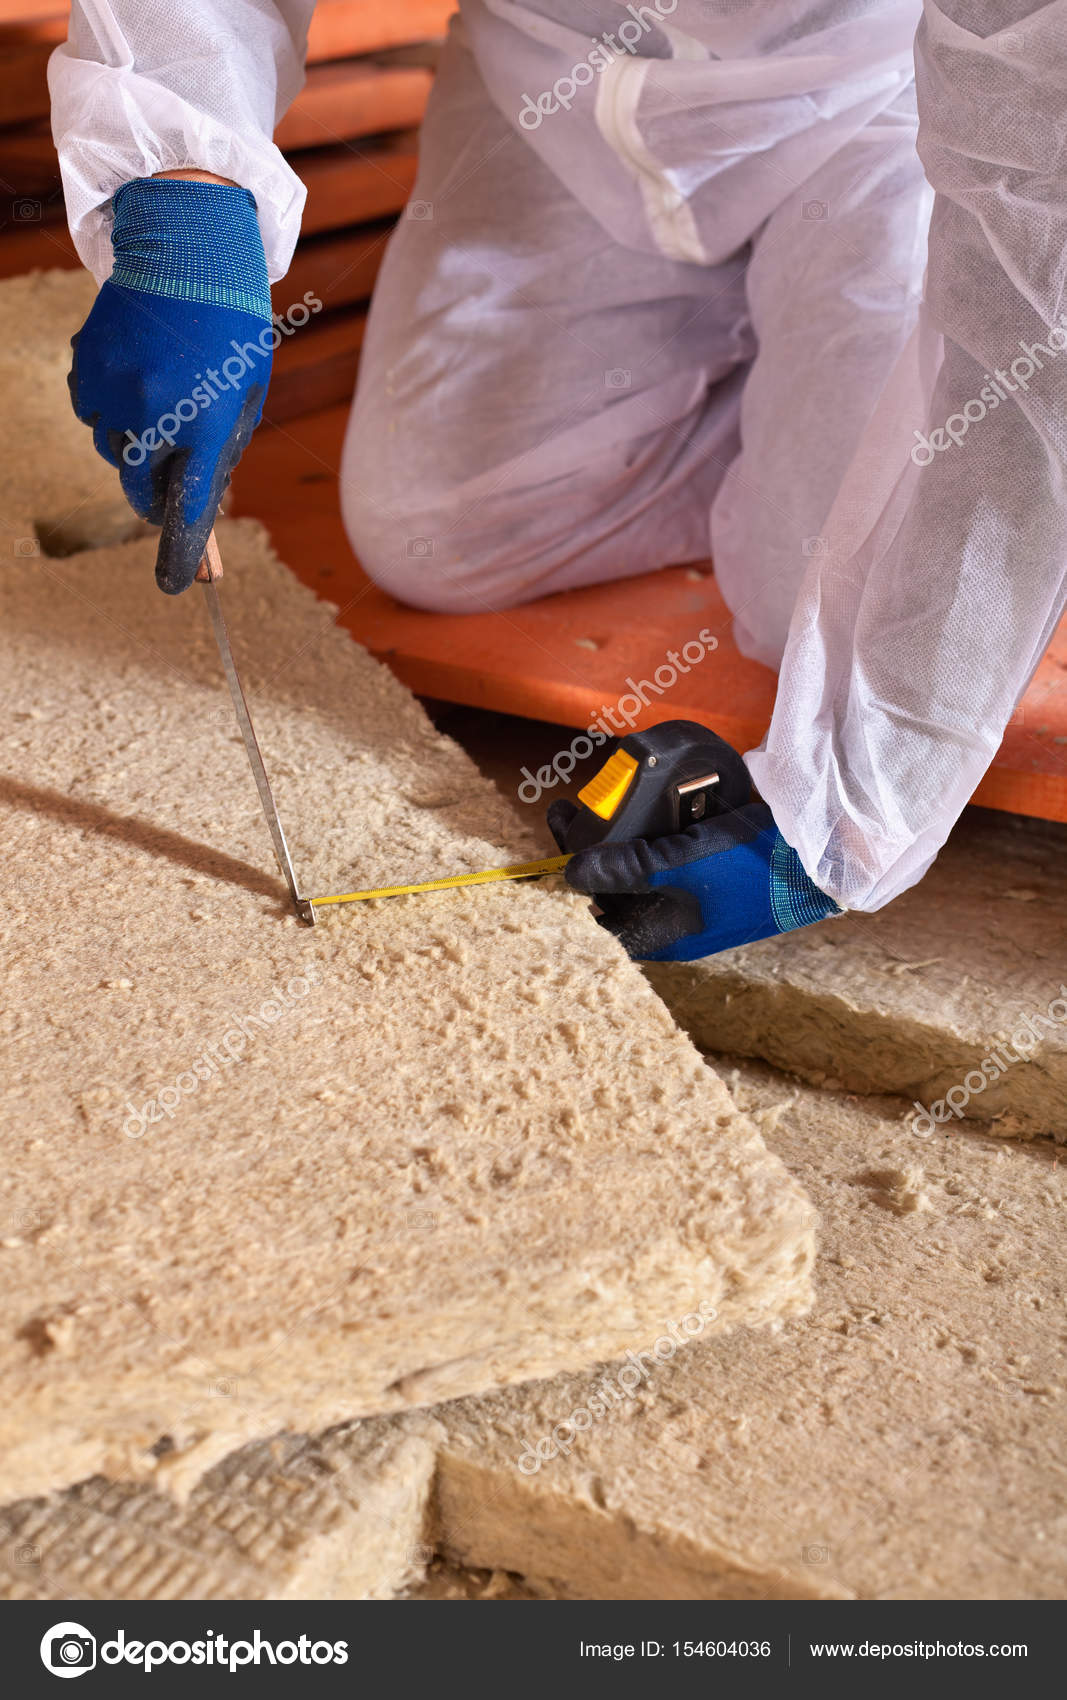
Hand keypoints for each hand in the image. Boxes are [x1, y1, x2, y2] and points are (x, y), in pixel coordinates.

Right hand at [68, 176, 274, 592]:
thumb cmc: (231, 327)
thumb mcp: (246, 392)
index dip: (182, 550)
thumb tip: (199, 506)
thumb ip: (222, 448)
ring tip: (161, 402)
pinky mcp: (87, 367)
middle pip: (140, 486)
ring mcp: (116, 390)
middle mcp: (156, 414)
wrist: (188, 248)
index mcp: (206, 424)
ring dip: (134, 444)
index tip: (181, 583)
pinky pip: (92, 411)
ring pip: (113, 449)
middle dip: (152, 496)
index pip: (188, 506)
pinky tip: (135, 377)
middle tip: (162, 492)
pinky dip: (110, 408)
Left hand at [548, 797, 839, 960]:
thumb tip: (569, 873)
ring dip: (615, 838)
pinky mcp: (706, 865)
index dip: (572, 894)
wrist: (822, 850)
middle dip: (589, 854)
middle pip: (613, 889)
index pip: (601, 925)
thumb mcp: (680, 865)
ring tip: (594, 803)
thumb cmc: (752, 868)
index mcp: (667, 936)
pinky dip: (647, 830)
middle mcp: (675, 919)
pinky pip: (663, 852)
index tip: (554, 855)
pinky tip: (638, 802)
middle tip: (565, 813)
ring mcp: (691, 892)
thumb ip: (625, 869)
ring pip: (636, 867)